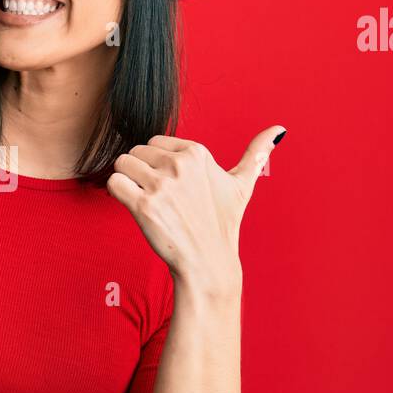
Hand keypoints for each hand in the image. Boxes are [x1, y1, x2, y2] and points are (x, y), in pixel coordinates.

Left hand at [106, 126, 285, 293]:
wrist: (208, 262)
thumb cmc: (222, 223)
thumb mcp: (242, 185)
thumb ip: (257, 153)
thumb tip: (278, 130)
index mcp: (197, 153)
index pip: (154, 142)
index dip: (157, 164)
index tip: (171, 186)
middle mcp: (179, 164)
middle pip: (135, 151)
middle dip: (140, 172)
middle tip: (158, 197)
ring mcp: (161, 184)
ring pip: (121, 163)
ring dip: (127, 182)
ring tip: (146, 201)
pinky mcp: (143, 205)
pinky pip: (114, 182)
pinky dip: (118, 194)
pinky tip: (134, 207)